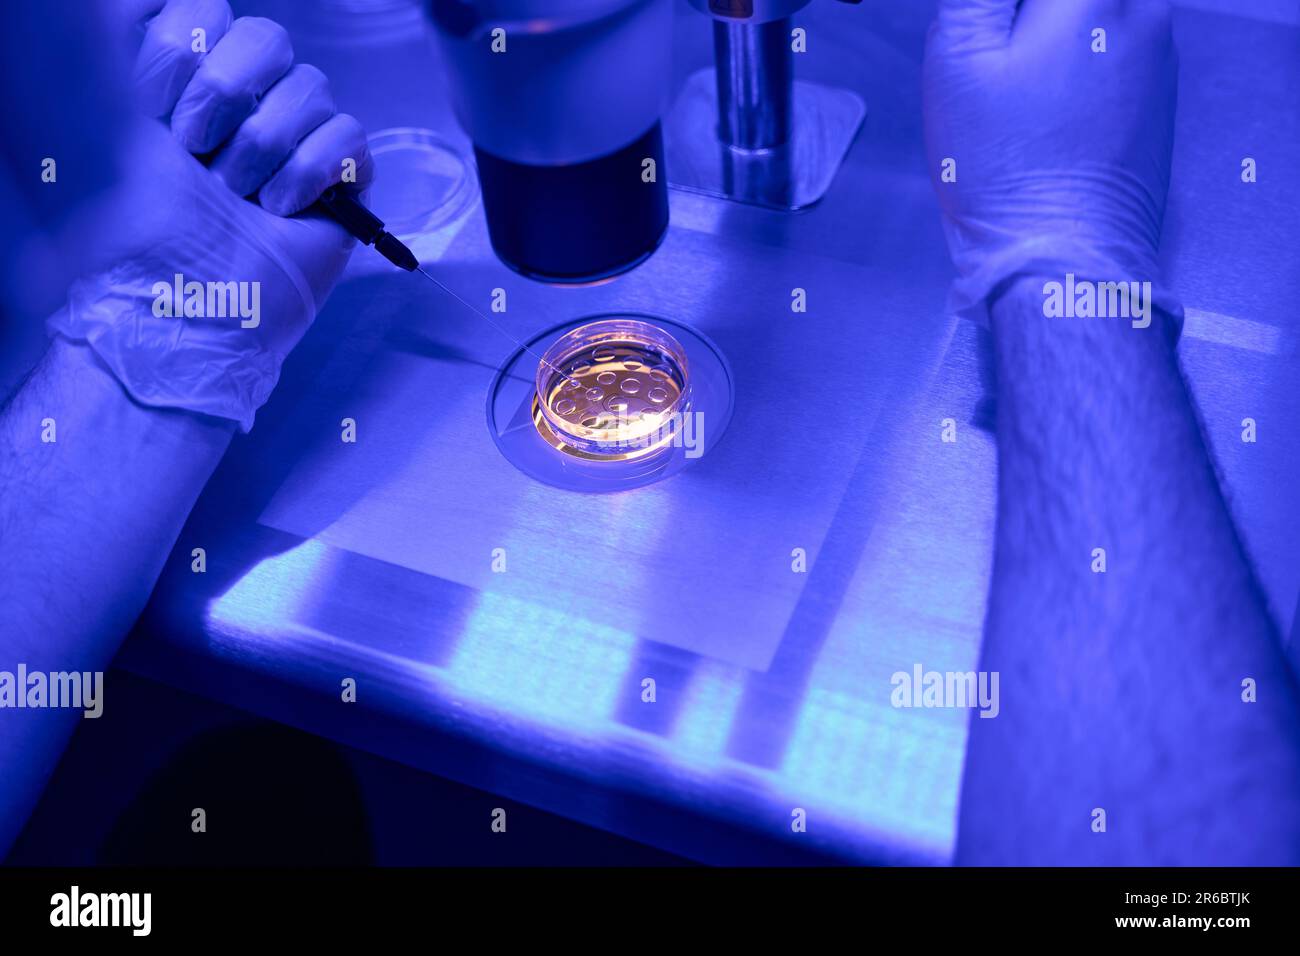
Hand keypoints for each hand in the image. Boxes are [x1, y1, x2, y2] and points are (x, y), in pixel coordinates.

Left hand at [52, 0, 374, 428]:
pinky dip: (312, 172)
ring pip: (311, 84)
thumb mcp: (93, 126)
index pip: (203, 7)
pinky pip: (350, 135)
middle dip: (223, 94)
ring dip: (264, 146)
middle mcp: (239, 107)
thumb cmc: (133, 232)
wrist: (186, 307)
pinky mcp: (340, 181)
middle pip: (265, 35)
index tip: (153, 109)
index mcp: (179, 82)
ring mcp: (294, 143)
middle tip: (197, 155)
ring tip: (239, 196)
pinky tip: (282, 210)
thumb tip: (121, 3)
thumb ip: (110, 48)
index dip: (180, 50)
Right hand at [922, 0, 1178, 320]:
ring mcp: (1158, 55)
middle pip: (1067, 0)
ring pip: (1092, 16)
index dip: (996, 13)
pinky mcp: (1158, 97)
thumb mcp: (957, 60)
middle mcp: (1140, 12)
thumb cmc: (1004, 170)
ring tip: (1016, 96)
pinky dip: (1075, 67)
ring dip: (1048, 39)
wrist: (1061, 257)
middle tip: (991, 67)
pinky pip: (1111, 51)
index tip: (980, 36)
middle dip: (1022, 21)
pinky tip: (1045, 116)